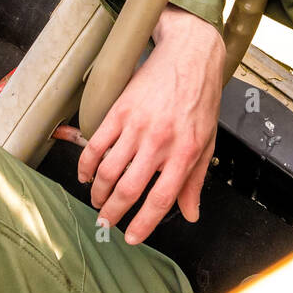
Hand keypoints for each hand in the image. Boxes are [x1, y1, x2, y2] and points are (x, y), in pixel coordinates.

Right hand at [77, 4, 224, 244]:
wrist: (190, 55)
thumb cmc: (201, 98)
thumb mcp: (207, 141)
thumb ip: (196, 180)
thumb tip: (190, 214)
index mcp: (184, 153)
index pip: (160, 200)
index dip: (143, 224)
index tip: (131, 238)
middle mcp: (159, 142)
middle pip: (128, 189)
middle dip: (112, 213)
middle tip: (105, 223)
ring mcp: (137, 126)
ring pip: (108, 170)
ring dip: (98, 191)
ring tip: (97, 201)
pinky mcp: (119, 111)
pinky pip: (96, 144)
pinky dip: (86, 164)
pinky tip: (85, 174)